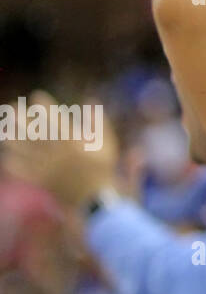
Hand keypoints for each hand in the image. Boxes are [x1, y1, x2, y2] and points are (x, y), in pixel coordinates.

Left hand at [2, 91, 120, 209]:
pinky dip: (13, 164)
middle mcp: (57, 153)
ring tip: (4, 129)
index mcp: (73, 142)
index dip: (44, 107)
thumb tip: (91, 100)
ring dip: (13, 139)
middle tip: (12, 108)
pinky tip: (6, 156)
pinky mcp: (41, 181)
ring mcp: (47, 167)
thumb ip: (98, 121)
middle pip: (35, 133)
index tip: (36, 96)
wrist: (95, 197)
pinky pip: (23, 171)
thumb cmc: (103, 166)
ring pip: (25, 151)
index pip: (55, 120)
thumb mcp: (107, 141)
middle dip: (22, 120)